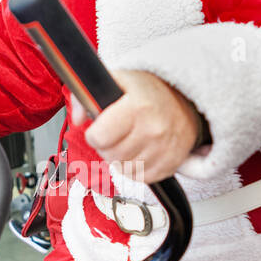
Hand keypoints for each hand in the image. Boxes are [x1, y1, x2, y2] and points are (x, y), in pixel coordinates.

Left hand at [73, 69, 200, 182]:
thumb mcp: (116, 81)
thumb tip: (77, 118)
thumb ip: (87, 95)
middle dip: (106, 147)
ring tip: (128, 141)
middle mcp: (153, 130)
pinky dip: (135, 168)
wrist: (184, 103)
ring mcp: (164, 149)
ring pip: (123, 169)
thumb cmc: (148, 92)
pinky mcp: (170, 165)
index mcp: (137, 107)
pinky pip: (140, 178)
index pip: (100, 137)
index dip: (94, 134)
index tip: (100, 128)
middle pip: (110, 155)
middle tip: (115, 134)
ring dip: (120, 159)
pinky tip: (140, 151)